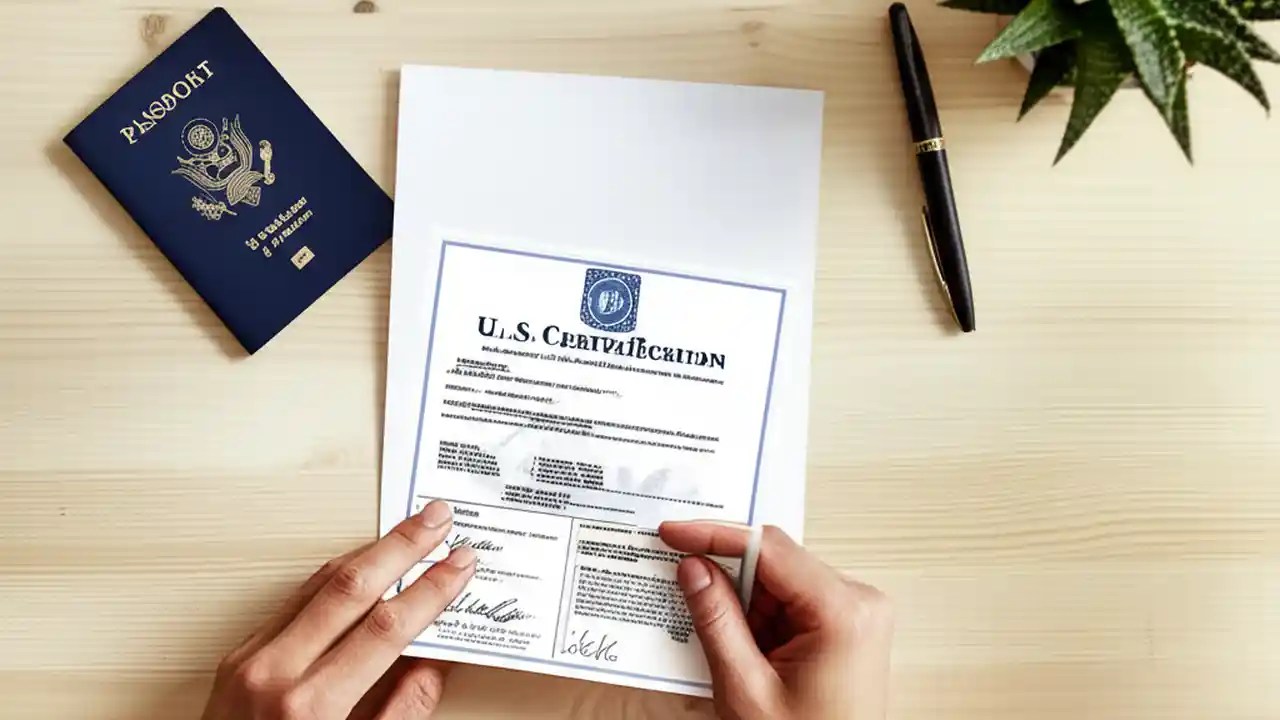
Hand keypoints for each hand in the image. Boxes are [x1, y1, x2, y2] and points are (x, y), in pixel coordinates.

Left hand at [203, 500, 475, 719]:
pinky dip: (333, 576)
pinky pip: (293, 601)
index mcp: (311, 706)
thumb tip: (431, 665)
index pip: (387, 627)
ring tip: (406, 530)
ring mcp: (250, 660)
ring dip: (369, 551)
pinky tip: (358, 564)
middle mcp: (275, 673)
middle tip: (437, 518)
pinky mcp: (237, 656)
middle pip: (352, 586)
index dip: (431, 590)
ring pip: (318, 583)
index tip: (460, 564)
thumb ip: (399, 713)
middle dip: (402, 546)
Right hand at [659, 522, 892, 719]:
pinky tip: (746, 650)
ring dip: (745, 607)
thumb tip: (693, 568)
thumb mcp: (746, 689)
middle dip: (728, 580)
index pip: (770, 547)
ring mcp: (856, 614)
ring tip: (733, 653)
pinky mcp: (847, 627)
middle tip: (684, 593)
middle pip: (776, 563)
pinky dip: (762, 621)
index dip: (715, 535)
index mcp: (842, 611)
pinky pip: (793, 603)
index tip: (673, 534)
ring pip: (780, 583)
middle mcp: (858, 602)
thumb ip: (717, 621)